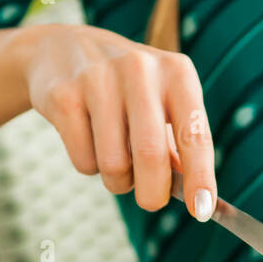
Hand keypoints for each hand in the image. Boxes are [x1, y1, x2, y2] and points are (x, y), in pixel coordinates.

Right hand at [12, 23, 215, 218]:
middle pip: (151, 156)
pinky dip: (89, 167)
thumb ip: (181, 147)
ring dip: (118, 180)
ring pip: (114, 165)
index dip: (201, 178)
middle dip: (153, 193)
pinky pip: (83, 160)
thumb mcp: (163, 103)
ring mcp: (98, 79)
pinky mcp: (63, 96)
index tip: (201, 211)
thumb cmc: (127, 89)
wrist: (62, 51)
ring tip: (116, 161)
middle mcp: (141, 70)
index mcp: (177, 73)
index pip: (195, 134)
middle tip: (150, 201)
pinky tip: (88, 142)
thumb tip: (198, 197)